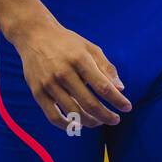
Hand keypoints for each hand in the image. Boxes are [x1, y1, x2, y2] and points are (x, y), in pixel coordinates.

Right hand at [13, 19, 131, 132]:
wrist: (34, 35)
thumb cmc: (67, 43)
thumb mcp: (89, 48)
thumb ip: (106, 67)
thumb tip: (120, 88)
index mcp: (79, 59)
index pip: (103, 86)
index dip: (117, 100)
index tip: (127, 107)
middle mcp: (63, 72)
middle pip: (89, 103)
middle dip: (106, 116)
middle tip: (115, 120)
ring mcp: (49, 83)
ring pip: (73, 112)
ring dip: (90, 122)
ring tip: (99, 122)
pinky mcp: (38, 92)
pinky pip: (54, 117)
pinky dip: (67, 126)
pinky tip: (78, 125)